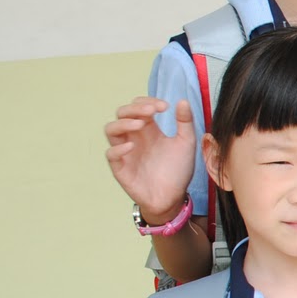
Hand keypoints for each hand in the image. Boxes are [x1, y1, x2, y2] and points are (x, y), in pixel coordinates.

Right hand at [105, 97, 196, 216]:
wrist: (173, 197)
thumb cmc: (178, 170)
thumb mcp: (186, 143)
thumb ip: (185, 122)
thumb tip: (182, 100)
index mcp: (149, 129)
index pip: (139, 106)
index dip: (148, 102)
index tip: (165, 106)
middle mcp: (134, 137)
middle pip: (122, 113)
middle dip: (135, 108)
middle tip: (152, 111)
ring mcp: (125, 151)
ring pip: (111, 130)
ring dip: (123, 123)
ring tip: (140, 125)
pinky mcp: (120, 168)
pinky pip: (111, 154)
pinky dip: (118, 148)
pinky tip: (132, 146)